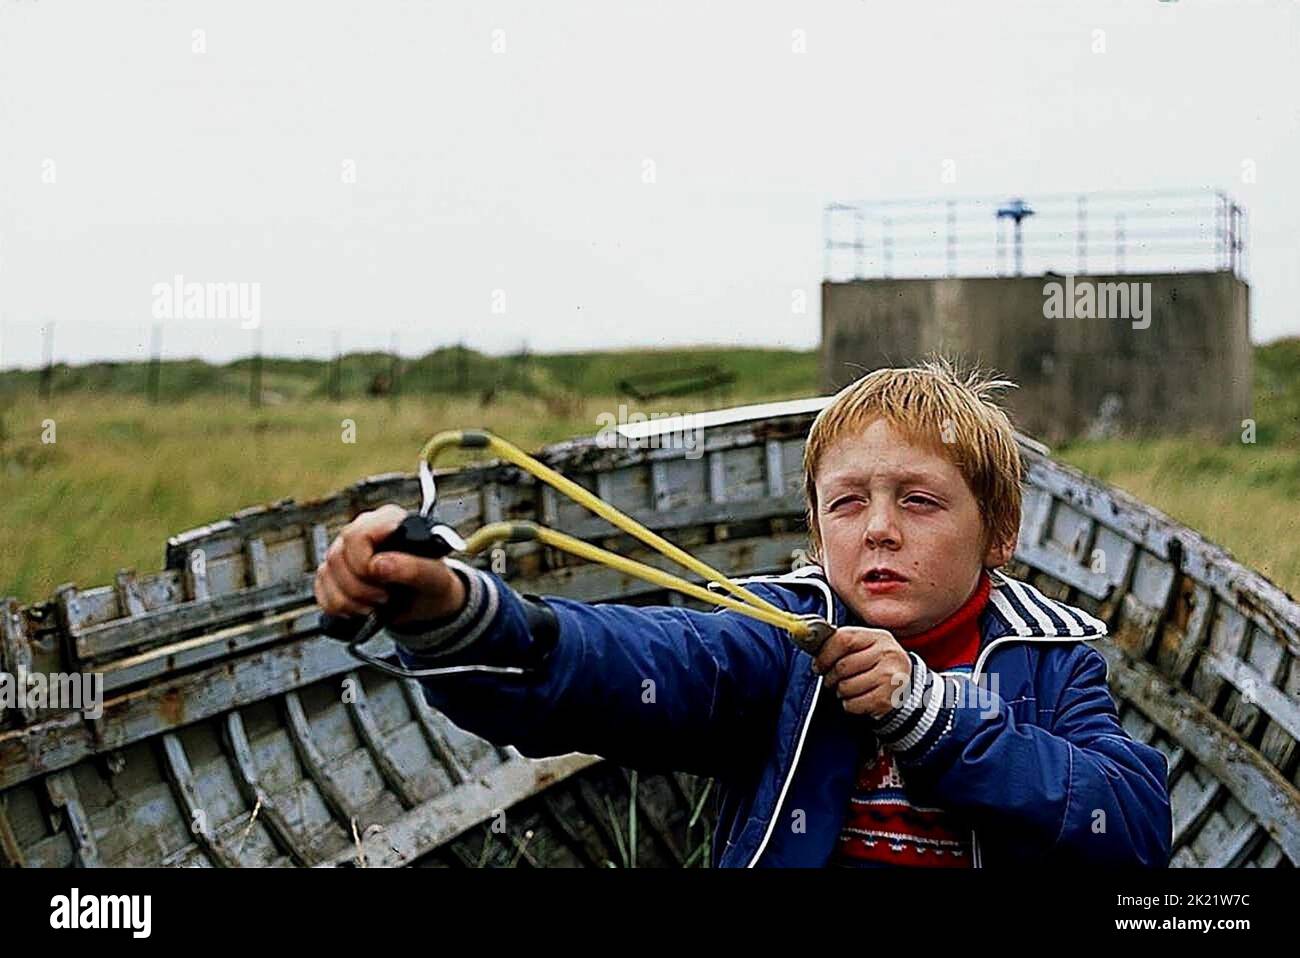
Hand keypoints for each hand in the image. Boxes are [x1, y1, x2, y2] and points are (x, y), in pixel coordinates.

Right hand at [313, 504, 466, 626]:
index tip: (382, 580)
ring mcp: (345, 551)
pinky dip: (340, 607)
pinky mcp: (333, 572)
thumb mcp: (436, 578)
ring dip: (351, 600)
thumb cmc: (434, 584)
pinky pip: (321, 591)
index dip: (364, 561)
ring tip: (377, 604)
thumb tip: (380, 564)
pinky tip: (361, 607)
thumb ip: (414, 568)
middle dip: (360, 587)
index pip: (358, 534)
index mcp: (389, 521)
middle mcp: (363, 530)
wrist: (427, 604)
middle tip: (384, 598)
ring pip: (326, 574)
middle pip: (337, 556)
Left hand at [811, 626, 912, 717]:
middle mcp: (887, 654)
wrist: (905, 686)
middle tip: (831, 680)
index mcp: (878, 637)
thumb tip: (808, 640)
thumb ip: (841, 643)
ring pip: (846, 687)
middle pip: (842, 666)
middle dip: (830, 677)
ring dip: (840, 691)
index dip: (825, 654)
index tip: (818, 666)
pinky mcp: (888, 699)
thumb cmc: (877, 664)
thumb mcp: (865, 646)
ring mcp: (890, 678)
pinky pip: (853, 704)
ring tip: (847, 689)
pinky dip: (849, 704)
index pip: (843, 639)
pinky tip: (858, 699)